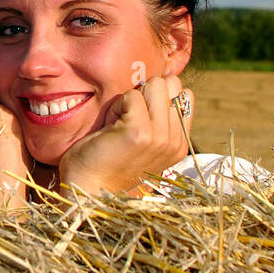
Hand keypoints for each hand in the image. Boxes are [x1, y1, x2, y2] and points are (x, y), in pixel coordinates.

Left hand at [57, 74, 193, 198]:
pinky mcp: (139, 132)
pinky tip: (110, 129)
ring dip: (131, 100)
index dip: (158, 97)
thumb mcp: (146, 141)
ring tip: (119, 124)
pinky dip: (116, 107)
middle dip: (145, 95)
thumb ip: (159, 119)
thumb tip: (162, 82)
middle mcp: (175, 141)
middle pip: (172, 84)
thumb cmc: (108, 162)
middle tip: (127, 120)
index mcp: (179, 143)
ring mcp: (160, 137)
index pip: (184, 94)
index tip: (140, 119)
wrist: (89, 190)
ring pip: (155, 85)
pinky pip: (131, 96)